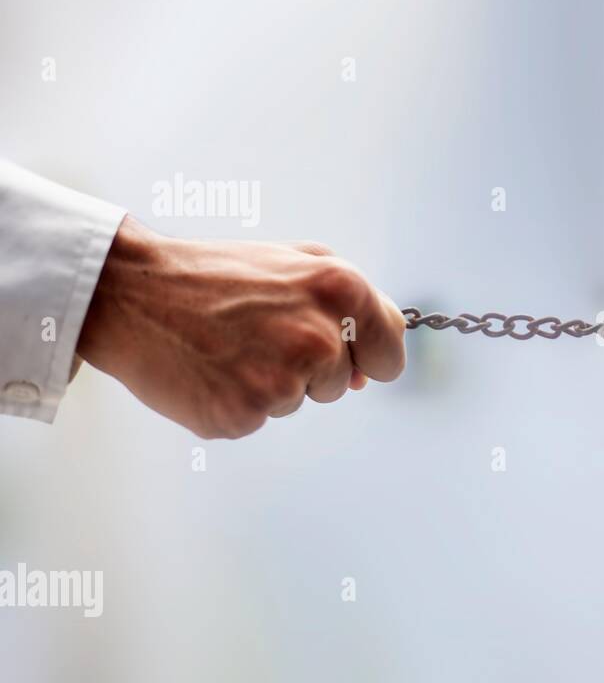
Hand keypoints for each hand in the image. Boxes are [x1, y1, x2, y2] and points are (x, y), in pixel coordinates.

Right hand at [77, 216, 406, 438]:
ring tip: (233, 346)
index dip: (369, 358)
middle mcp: (319, 337)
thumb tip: (372, 368)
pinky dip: (238, 402)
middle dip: (312, 367)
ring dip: (273, 383)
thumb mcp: (297, 263)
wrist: (134, 293)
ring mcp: (281, 381)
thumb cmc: (216, 275)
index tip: (350, 356)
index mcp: (341, 291)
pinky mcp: (244, 415)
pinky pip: (260, 419)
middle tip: (261, 334)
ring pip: (300, 401)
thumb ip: (350, 307)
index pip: (390, 354)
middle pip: (343, 384)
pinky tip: (213, 369)